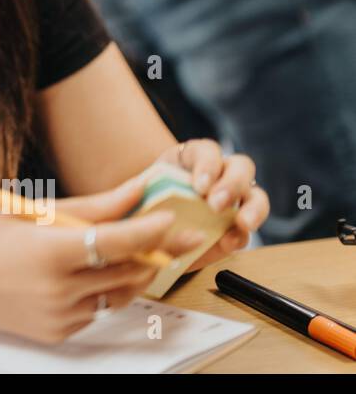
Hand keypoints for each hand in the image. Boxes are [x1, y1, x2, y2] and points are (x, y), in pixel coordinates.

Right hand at [0, 177, 204, 343]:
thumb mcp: (37, 213)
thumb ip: (94, 206)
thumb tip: (137, 190)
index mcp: (51, 251)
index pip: (119, 241)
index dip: (151, 229)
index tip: (170, 219)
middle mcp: (59, 289)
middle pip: (128, 270)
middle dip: (152, 252)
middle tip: (168, 236)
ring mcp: (60, 315)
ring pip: (119, 294)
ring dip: (130, 273)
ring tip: (124, 253)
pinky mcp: (58, 332)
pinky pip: (96, 311)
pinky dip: (99, 292)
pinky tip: (80, 276)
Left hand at [153, 138, 269, 270]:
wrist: (144, 225)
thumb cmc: (140, 199)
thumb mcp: (139, 190)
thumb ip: (147, 191)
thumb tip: (148, 202)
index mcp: (194, 157)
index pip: (209, 151)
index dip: (208, 166)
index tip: (198, 186)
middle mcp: (220, 174)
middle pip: (242, 167)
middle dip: (232, 185)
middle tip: (216, 205)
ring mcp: (233, 201)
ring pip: (256, 196)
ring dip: (253, 209)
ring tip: (242, 224)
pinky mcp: (235, 228)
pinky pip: (246, 230)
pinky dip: (242, 235)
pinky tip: (230, 242)